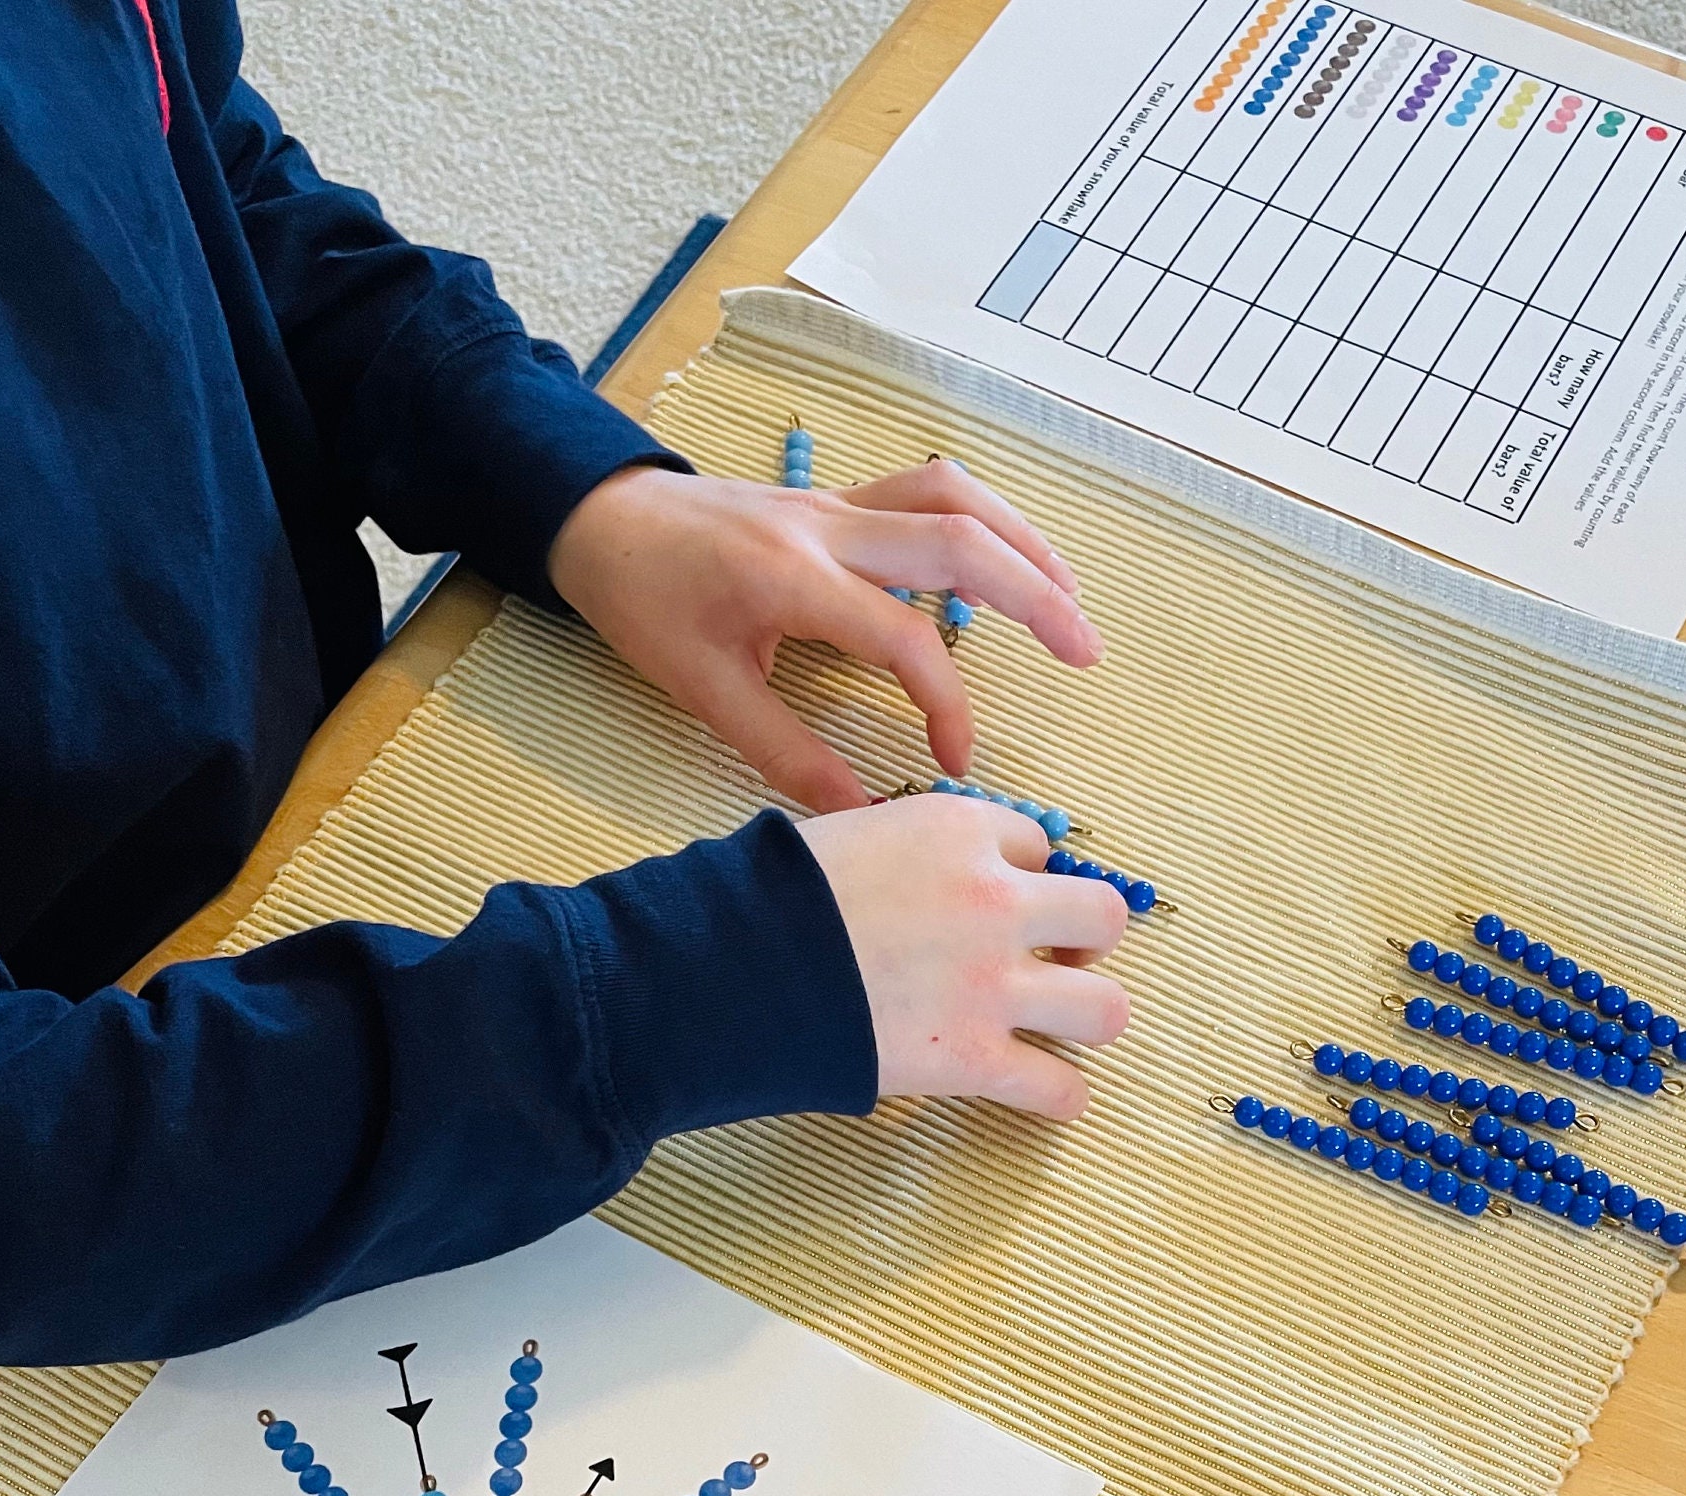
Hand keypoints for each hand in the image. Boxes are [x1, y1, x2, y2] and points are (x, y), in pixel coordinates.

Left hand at [547, 458, 1101, 810]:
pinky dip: (983, 518)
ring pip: (954, 497)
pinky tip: (1011, 558)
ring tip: (1070, 599)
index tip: (956, 764)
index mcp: (792, 579)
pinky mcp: (839, 496)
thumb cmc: (645, 604)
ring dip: (1022, 541)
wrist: (601, 519)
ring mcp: (837, 501)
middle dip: (1033, 594)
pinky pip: (929, 489)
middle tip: (1084, 650)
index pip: (905, 637)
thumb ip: (787, 754)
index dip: (945, 705)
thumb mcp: (705, 692)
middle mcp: (827, 526)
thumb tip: (862, 814)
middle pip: (957, 540)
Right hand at [795, 795, 1128, 1121]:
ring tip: (1062, 1026)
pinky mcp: (973, 1059)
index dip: (1022, 878)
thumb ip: (904, 850)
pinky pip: (1059, 1088)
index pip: (1036, 848)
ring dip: (1089, 1017)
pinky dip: (1060, 1096)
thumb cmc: (768, 898)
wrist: (733, 965)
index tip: (1000, 901)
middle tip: (1056, 960)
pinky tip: (1048, 1093)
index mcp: (960, 832)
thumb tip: (914, 876)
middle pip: (1102, 918)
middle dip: (1087, 940)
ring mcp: (991, 986)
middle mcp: (994, 902)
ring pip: (1106, 1007)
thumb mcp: (845, 834)